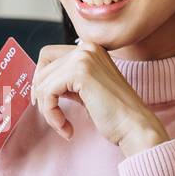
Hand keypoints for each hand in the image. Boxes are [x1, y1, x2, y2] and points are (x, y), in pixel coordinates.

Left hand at [30, 40, 170, 156]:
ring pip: (42, 82)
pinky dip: (51, 114)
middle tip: (54, 118)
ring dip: (48, 109)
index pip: (48, 56)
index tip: (43, 102)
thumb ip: (67, 81)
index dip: (40, 79)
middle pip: (43, 68)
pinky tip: (65, 127)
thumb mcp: (86, 90)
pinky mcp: (80, 72)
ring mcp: (84, 57)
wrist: (134, 126)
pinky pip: (48, 93)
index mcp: (90, 49)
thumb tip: (39, 83)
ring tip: (62, 125)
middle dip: (43, 97)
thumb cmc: (114, 114)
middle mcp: (87, 47)